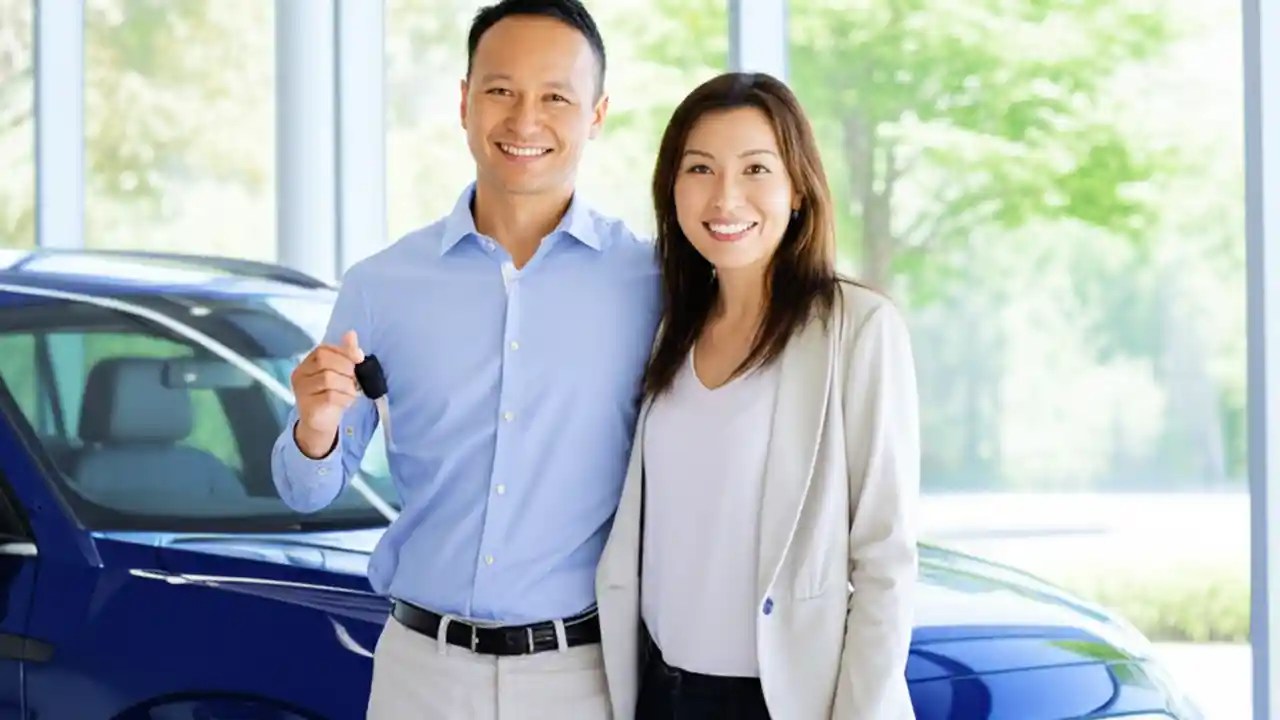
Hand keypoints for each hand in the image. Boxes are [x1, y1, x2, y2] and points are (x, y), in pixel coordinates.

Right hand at [291, 330, 364, 457]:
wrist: (321, 423)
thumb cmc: (332, 394)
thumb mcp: (341, 372)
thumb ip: (345, 353)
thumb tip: (351, 333)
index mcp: (307, 363)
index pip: (323, 349)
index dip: (344, 351)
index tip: (359, 358)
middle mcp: (300, 375)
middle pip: (325, 361)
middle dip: (346, 368)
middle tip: (354, 379)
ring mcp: (301, 391)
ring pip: (329, 379)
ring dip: (347, 385)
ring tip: (351, 392)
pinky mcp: (309, 406)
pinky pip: (330, 396)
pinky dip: (345, 398)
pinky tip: (346, 401)